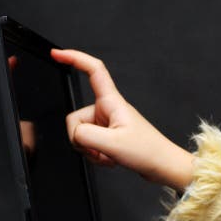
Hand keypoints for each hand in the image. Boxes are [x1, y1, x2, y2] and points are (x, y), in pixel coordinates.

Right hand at [49, 48, 193, 189]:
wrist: (162, 166)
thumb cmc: (147, 151)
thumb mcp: (111, 144)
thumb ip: (85, 136)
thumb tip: (74, 134)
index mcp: (112, 102)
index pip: (93, 70)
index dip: (74, 59)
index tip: (57, 54)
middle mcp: (108, 109)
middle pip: (77, 118)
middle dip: (82, 139)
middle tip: (101, 149)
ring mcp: (108, 123)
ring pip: (81, 134)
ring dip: (91, 150)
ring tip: (109, 155)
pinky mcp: (109, 135)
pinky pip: (89, 144)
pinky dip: (96, 155)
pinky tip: (110, 159)